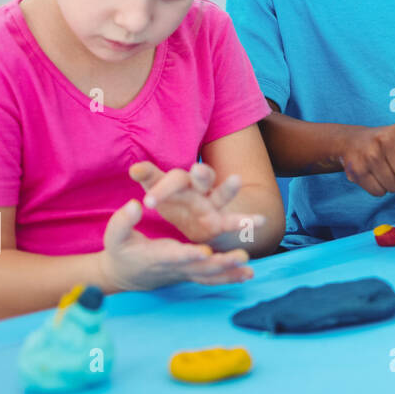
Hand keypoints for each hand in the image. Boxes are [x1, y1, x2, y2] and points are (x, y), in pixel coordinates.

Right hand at [98, 199, 252, 291]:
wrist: (125, 275)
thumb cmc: (120, 251)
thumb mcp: (115, 235)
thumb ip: (123, 221)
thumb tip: (135, 205)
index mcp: (155, 256)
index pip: (173, 256)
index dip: (188, 255)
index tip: (204, 252)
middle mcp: (174, 266)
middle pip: (199, 268)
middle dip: (220, 263)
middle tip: (241, 256)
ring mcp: (185, 272)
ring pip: (209, 275)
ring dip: (230, 272)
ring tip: (249, 268)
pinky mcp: (192, 274)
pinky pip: (212, 279)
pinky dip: (230, 278)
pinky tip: (248, 274)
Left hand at [130, 161, 264, 248]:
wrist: (195, 225)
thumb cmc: (174, 204)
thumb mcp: (158, 194)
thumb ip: (150, 180)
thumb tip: (134, 167)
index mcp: (180, 182)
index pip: (172, 178)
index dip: (161, 185)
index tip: (143, 188)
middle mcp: (199, 188)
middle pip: (201, 177)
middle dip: (201, 174)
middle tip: (197, 171)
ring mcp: (213, 204)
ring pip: (222, 193)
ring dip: (229, 188)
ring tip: (236, 180)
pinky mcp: (222, 222)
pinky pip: (235, 221)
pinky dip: (247, 220)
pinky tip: (260, 220)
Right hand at [341, 123, 394, 197]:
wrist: (352, 141)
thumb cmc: (388, 144)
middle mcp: (385, 140)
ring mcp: (369, 154)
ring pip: (393, 187)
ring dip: (393, 185)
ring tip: (384, 170)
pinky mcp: (356, 169)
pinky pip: (378, 192)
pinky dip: (379, 189)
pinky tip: (373, 175)